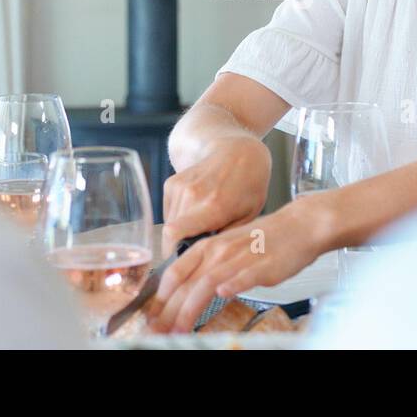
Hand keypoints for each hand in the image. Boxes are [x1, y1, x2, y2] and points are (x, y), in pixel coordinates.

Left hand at [147, 197, 332, 332]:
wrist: (298, 226)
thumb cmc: (263, 240)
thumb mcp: (227, 248)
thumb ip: (205, 267)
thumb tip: (183, 291)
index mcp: (207, 246)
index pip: (174, 272)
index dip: (159, 298)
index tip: (150, 318)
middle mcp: (219, 251)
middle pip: (186, 284)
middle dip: (168, 313)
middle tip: (156, 333)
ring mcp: (240, 258)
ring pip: (207, 284)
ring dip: (190, 309)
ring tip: (180, 330)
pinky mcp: (263, 266)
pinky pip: (245, 276)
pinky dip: (232, 285)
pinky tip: (222, 296)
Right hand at [161, 135, 269, 256]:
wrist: (237, 150)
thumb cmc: (248, 185)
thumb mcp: (248, 215)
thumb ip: (225, 239)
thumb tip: (207, 262)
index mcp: (214, 205)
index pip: (175, 233)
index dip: (173, 254)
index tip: (181, 266)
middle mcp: (192, 194)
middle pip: (170, 235)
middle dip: (179, 249)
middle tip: (196, 255)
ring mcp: (179, 186)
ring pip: (169, 225)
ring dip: (180, 233)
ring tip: (202, 230)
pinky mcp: (171, 183)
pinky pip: (168, 213)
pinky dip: (179, 219)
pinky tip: (197, 212)